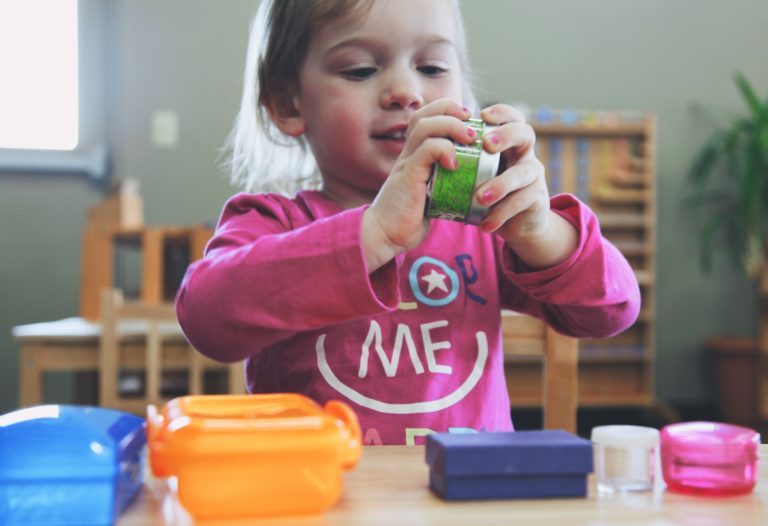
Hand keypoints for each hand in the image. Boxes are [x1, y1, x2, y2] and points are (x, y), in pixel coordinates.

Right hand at [362, 99, 474, 271]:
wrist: (384, 235)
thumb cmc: (408, 218)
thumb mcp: (430, 194)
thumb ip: (443, 183)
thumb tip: (470, 183)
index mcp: (412, 155)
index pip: (425, 118)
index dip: (446, 110)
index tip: (468, 119)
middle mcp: (407, 154)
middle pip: (424, 115)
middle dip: (450, 110)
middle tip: (472, 121)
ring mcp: (406, 163)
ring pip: (425, 127)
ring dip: (451, 126)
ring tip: (470, 138)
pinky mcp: (408, 175)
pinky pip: (426, 150)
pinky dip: (444, 150)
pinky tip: (455, 163)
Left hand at [475, 104, 576, 268]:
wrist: (513, 225)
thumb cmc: (488, 193)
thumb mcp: (476, 173)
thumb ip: (461, 158)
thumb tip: (427, 144)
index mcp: (508, 143)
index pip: (510, 118)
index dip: (501, 112)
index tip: (482, 114)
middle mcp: (524, 154)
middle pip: (525, 134)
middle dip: (506, 135)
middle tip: (487, 144)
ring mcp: (533, 175)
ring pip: (523, 173)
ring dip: (500, 184)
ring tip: (480, 197)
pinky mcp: (537, 198)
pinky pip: (521, 202)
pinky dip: (501, 213)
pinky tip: (485, 223)